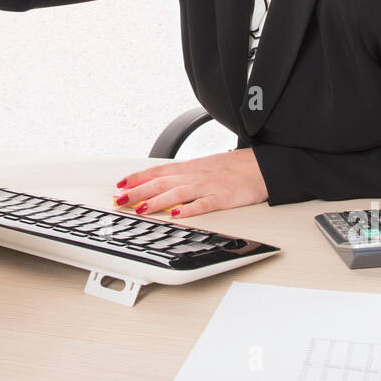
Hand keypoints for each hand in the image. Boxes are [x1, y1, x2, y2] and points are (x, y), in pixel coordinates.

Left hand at [112, 149, 268, 217]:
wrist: (260, 166)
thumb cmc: (231, 168)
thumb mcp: (202, 166)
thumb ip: (182, 176)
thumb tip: (161, 183)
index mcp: (189, 168)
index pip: (157, 171)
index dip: (137, 177)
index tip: (120, 185)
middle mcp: (194, 175)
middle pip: (162, 182)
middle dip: (138, 191)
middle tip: (121, 200)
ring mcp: (208, 186)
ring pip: (177, 193)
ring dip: (157, 201)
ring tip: (141, 209)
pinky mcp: (222, 198)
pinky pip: (203, 204)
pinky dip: (189, 209)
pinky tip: (177, 215)